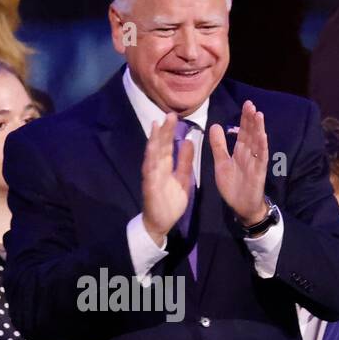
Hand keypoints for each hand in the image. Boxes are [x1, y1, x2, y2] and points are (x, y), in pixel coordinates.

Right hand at [141, 113, 194, 245]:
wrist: (160, 223)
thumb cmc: (170, 202)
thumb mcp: (182, 178)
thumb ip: (184, 161)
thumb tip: (188, 141)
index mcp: (164, 166)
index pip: (166, 146)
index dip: (169, 132)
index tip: (173, 116)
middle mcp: (156, 169)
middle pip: (158, 147)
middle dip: (162, 132)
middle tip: (168, 115)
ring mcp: (151, 178)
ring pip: (152, 157)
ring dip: (154, 142)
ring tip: (156, 127)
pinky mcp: (150, 189)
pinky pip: (150, 174)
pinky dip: (150, 162)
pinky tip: (152, 152)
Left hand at [209, 100, 269, 226]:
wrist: (241, 206)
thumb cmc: (233, 186)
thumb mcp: (221, 163)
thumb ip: (219, 146)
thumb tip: (215, 125)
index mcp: (240, 151)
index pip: (243, 131)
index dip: (244, 118)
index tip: (246, 104)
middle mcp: (249, 154)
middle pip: (251, 134)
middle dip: (251, 119)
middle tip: (251, 104)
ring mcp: (255, 162)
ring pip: (257, 142)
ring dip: (258, 129)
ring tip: (259, 114)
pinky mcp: (259, 172)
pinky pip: (261, 158)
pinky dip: (262, 147)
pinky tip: (263, 136)